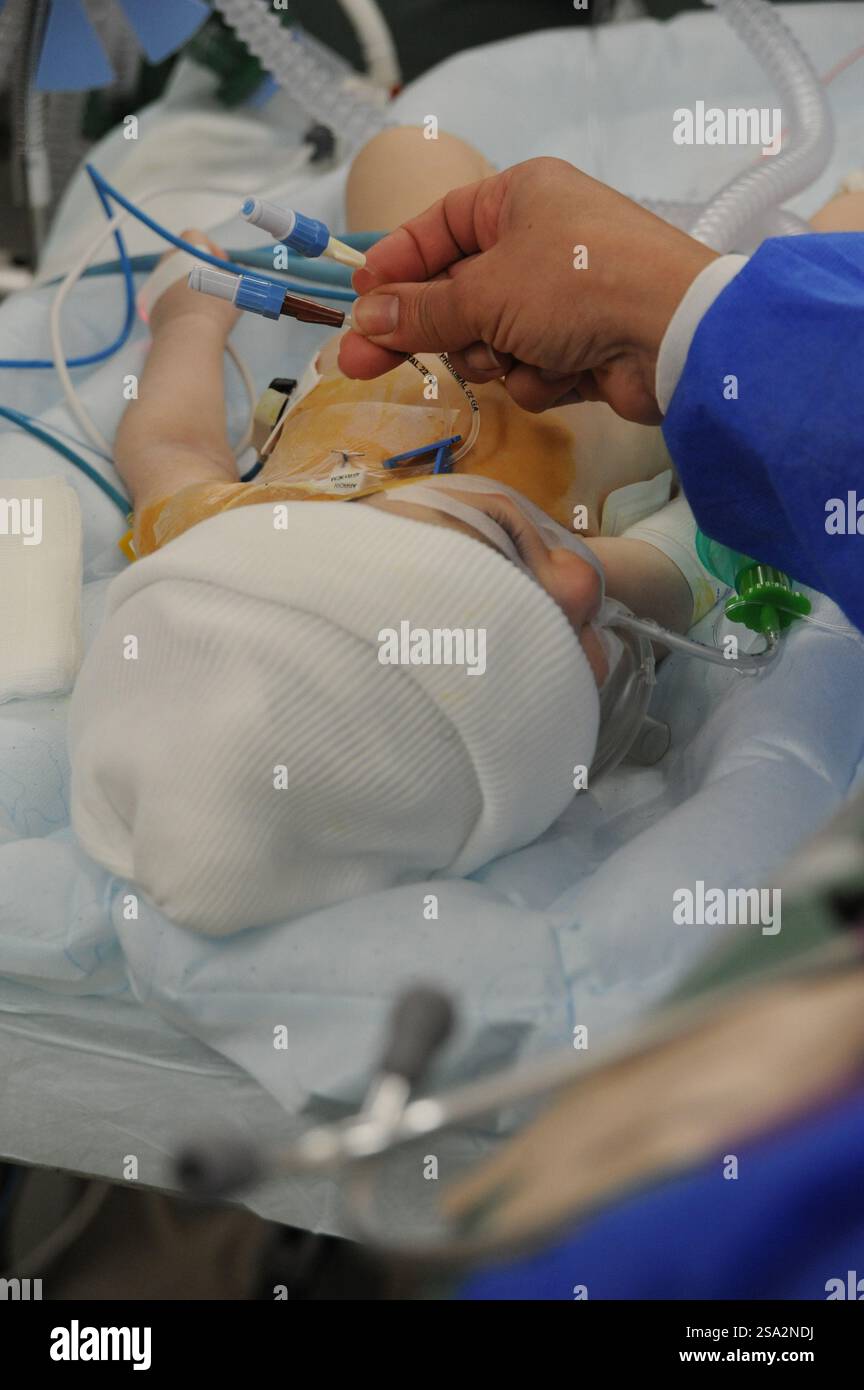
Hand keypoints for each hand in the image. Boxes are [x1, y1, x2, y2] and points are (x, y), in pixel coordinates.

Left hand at [148, 229, 240, 336]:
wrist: (189, 337)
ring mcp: (155, 284)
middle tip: (214, 286)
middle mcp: (165, 263)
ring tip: (203, 306)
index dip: (211, 248)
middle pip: (181, 258)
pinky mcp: (150, 306)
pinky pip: (165, 299)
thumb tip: (234, 274)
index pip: (195, 236)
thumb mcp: (236, 287)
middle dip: (197, 268)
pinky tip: (190, 319)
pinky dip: (176, 305)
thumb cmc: (215, 306)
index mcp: (186, 251)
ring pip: (171, 279)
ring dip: (186, 287)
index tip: (221, 265)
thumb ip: (234, 275)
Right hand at [338, 158, 716, 423]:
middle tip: (364, 363)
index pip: (437, 229)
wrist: (676, 334)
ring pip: (492, 339)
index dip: (395, 268)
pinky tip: (566, 373)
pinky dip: (540, 376)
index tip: (357, 304)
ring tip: (519, 356)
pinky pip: (531, 367)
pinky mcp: (585, 345)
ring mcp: (565, 296)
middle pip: (459, 292)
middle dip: (436, 329)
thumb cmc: (577, 285)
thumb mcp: (486, 292)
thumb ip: (422, 311)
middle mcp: (541, 239)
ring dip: (497, 357)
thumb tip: (364, 318)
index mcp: (518, 197)